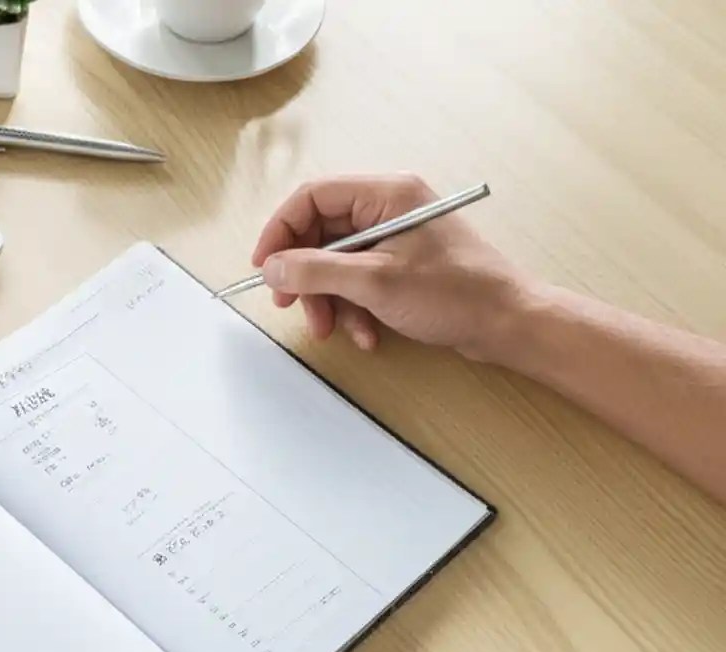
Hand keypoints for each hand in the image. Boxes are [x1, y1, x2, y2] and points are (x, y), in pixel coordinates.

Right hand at [253, 174, 535, 361]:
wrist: (509, 325)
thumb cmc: (455, 295)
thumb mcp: (375, 283)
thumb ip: (316, 271)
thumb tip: (272, 267)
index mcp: (386, 194)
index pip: (313, 197)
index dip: (281, 230)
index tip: (265, 266)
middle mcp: (389, 207)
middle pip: (321, 232)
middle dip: (305, 275)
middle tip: (291, 305)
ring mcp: (396, 237)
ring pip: (337, 262)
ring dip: (329, 299)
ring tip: (333, 330)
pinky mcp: (403, 265)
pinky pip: (360, 280)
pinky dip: (355, 308)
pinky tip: (367, 334)